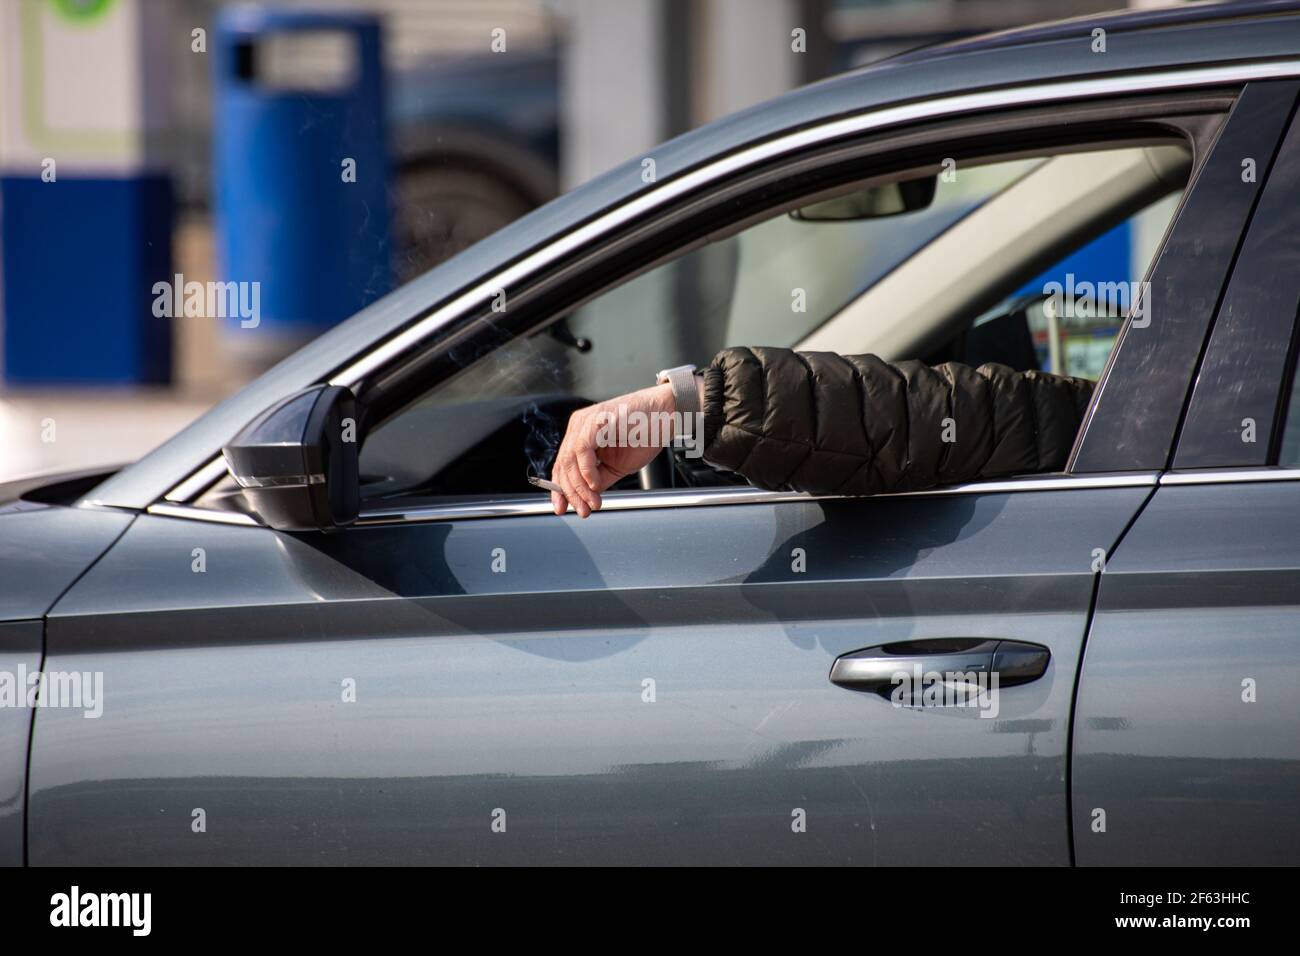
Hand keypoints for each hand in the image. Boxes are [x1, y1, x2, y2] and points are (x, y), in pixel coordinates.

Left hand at [548, 382, 675, 516]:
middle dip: (571, 493)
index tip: (563, 509)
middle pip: (564, 465)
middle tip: (583, 511)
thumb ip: (599, 479)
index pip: (563, 466)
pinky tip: (595, 484)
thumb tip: (586, 497)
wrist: (666, 416)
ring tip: (593, 502)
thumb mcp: (617, 465)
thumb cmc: (645, 434)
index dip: (561, 490)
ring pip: (570, 460)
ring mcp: (585, 423)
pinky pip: (582, 450)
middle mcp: (579, 427)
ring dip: (580, 487)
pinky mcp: (595, 421)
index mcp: (581, 436)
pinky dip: (587, 470)